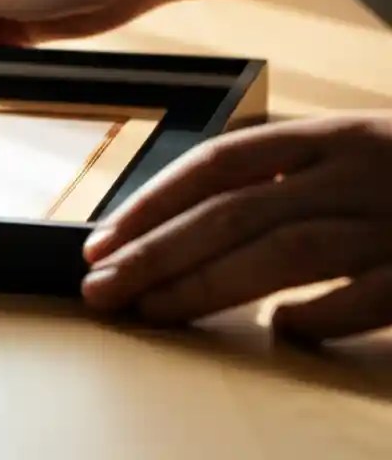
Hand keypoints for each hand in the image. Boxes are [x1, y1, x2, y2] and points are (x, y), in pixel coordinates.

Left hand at [81, 115, 391, 341]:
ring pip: (284, 252)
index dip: (151, 202)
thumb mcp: (362, 151)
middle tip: (100, 287)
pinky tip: (280, 328)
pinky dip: (318, 316)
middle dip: (155, 252)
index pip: (219, 162)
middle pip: (233, 211)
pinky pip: (366, 297)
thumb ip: (291, 176)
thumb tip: (193, 219)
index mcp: (332, 137)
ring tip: (152, 309)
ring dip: (207, 284)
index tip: (100, 242)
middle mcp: (355, 172)